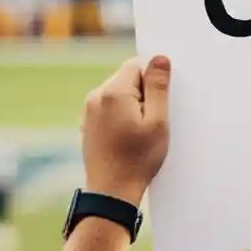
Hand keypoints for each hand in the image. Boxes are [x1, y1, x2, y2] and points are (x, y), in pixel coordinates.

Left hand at [81, 56, 170, 205]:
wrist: (111, 191)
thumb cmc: (138, 159)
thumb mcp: (157, 121)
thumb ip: (158, 87)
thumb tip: (160, 58)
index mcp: (114, 92)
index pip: (137, 65)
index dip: (153, 80)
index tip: (162, 101)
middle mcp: (96, 96)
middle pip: (126, 79)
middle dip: (143, 93)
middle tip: (154, 120)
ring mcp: (89, 111)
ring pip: (118, 94)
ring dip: (133, 106)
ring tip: (141, 132)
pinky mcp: (88, 124)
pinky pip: (109, 109)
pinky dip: (122, 117)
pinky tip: (129, 138)